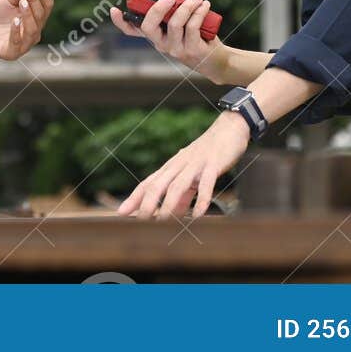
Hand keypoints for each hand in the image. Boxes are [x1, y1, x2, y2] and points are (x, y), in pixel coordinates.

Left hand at [0, 0, 54, 59]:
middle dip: (35, 2)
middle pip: (41, 16)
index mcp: (35, 19)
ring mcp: (24, 45)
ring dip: (28, 15)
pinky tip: (14, 20)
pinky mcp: (12, 53)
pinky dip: (17, 30)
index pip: (47, 6)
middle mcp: (34, 32)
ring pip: (33, 30)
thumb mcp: (7, 0)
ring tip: (21, 3)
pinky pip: (18, 42)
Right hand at [112, 0, 221, 73]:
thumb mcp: (181, 24)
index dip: (120, 22)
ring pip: (175, 23)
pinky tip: (205, 6)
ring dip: (187, 6)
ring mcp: (176, 49)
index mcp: (155, 36)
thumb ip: (171, 11)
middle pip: (149, 26)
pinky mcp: (191, 50)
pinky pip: (192, 26)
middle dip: (157, 8)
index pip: (132, 31)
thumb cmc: (197, 37)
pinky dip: (199, 12)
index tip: (114, 9)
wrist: (216, 61)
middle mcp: (161, 44)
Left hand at [118, 113, 248, 218]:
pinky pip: (206, 183)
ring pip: (177, 184)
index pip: (148, 183)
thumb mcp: (192, 176)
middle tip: (140, 222)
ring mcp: (195, 164)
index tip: (121, 212)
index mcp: (171, 167)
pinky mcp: (213, 164)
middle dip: (147, 203)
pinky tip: (199, 214)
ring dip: (169, 204)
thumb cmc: (208, 155)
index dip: (134, 198)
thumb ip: (183, 196)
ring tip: (163, 221)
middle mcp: (179, 165)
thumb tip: (174, 216)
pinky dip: (202, 199)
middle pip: (158, 184)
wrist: (229, 129)